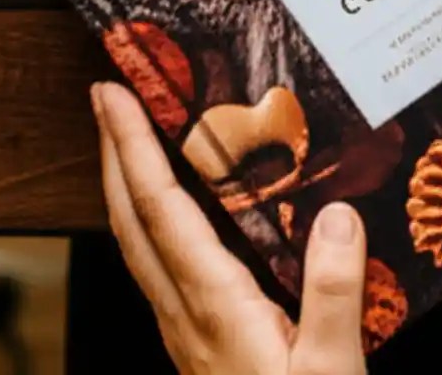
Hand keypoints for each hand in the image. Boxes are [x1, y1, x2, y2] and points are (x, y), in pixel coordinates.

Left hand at [92, 82, 368, 374]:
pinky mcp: (196, 345)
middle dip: (111, 152)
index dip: (133, 147)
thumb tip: (337, 214)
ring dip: (125, 185)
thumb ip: (332, 292)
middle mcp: (184, 314)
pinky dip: (150, 223)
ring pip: (136, 244)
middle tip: (104, 95)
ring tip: (128, 141)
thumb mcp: (332, 370)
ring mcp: (183, 332)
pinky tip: (171, 220)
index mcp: (213, 307)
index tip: (113, 94)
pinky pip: (157, 267)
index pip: (160, 210)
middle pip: (130, 220)